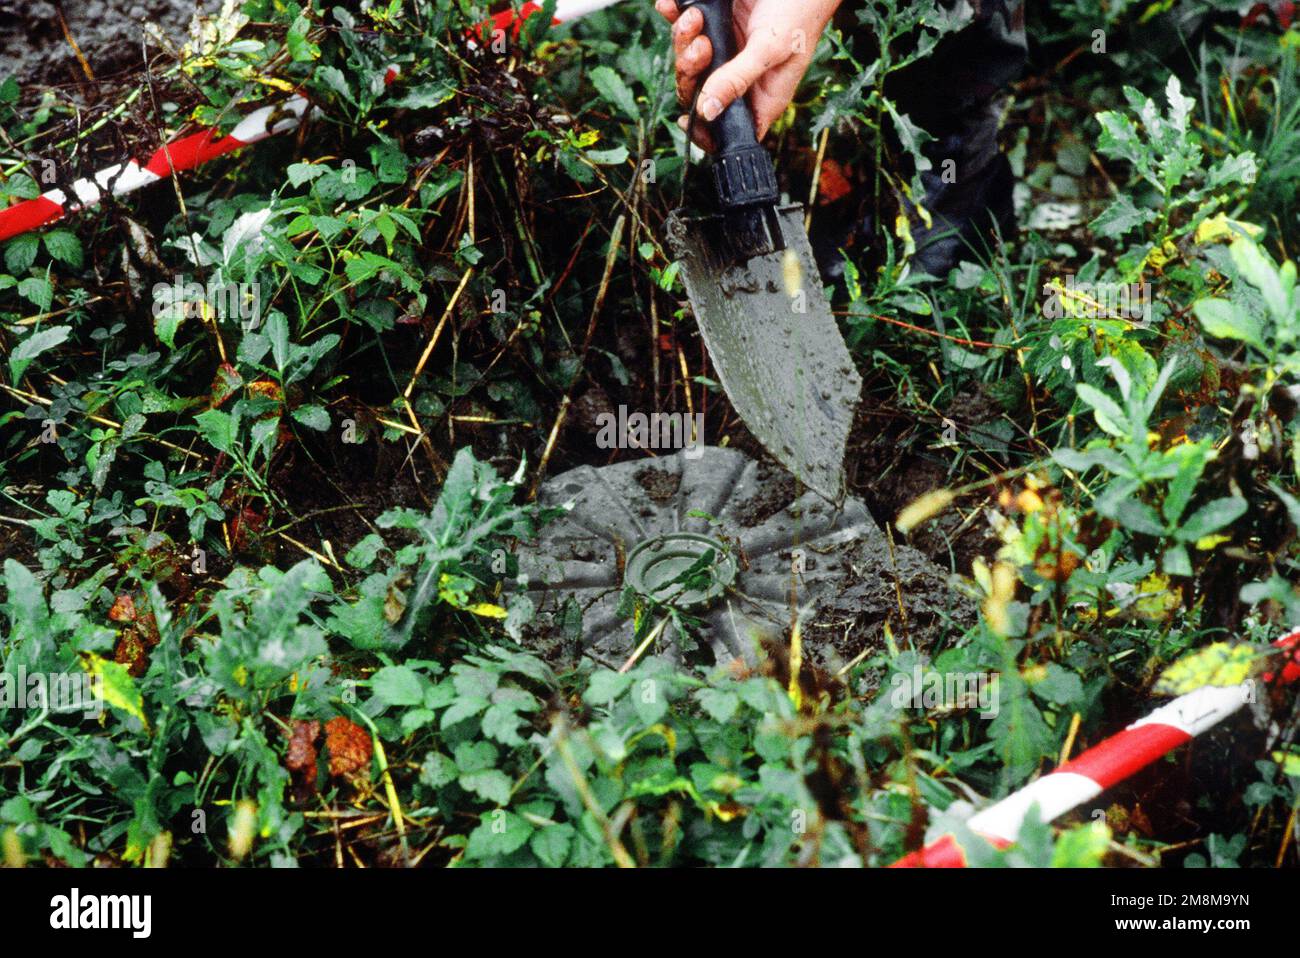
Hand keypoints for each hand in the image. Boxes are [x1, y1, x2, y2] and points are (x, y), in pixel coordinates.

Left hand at [654, 0, 841, 148]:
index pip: (729, 128)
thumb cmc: (798, 12)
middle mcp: (739, 77)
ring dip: (684, 39)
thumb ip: (738, 79)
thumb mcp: (770, 49)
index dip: (705, 131)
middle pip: (697, 92)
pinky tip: (676, 8)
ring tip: (697, 18)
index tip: (687, 120)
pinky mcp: (715, 24)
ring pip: (687, 59)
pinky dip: (676, 17)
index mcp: (759, 95)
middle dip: (690, 70)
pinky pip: (684, 27)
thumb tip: (708, 112)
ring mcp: (725, 50)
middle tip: (703, 46)